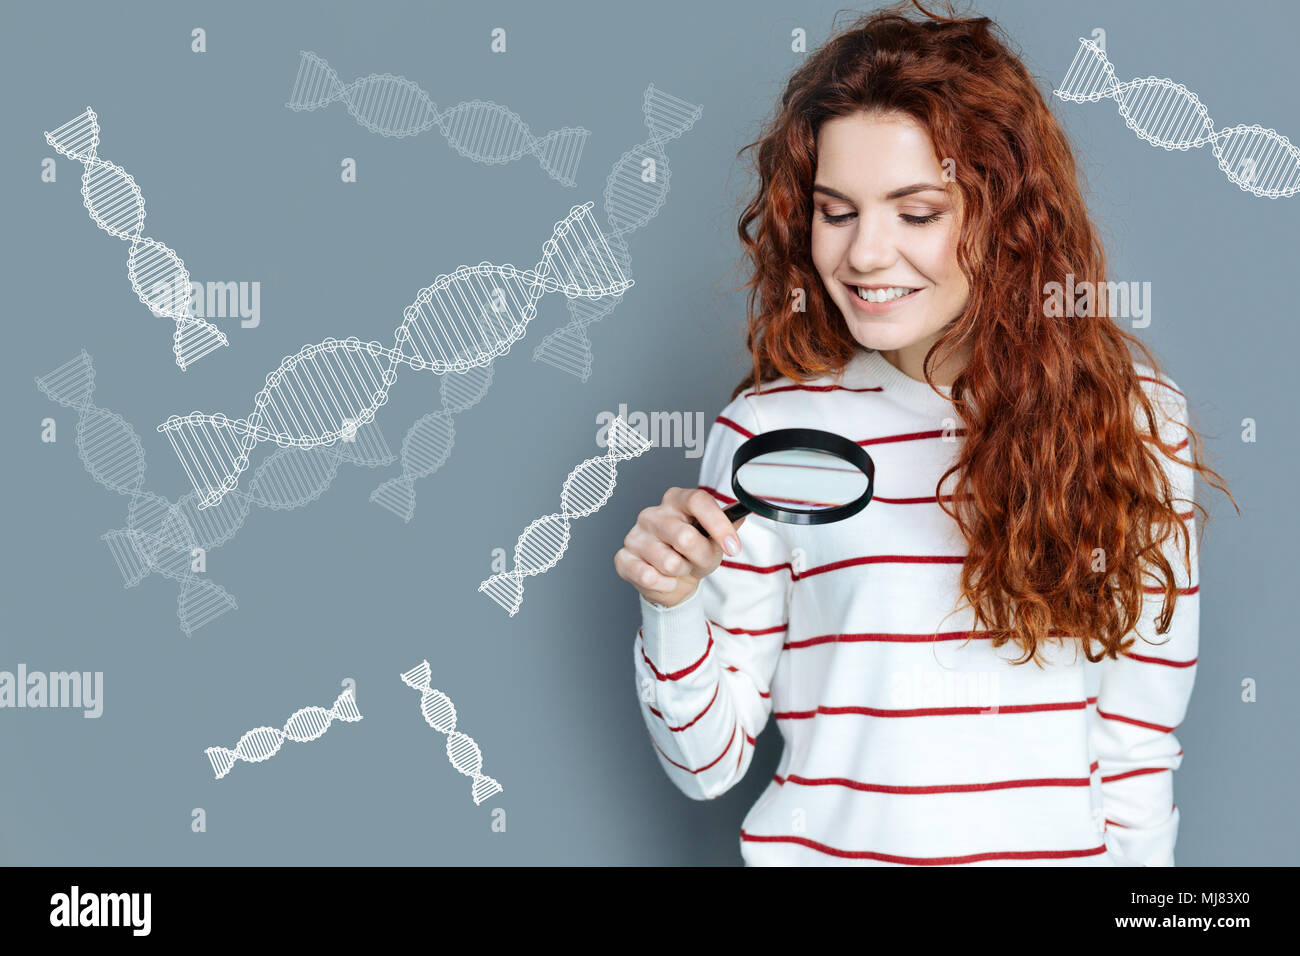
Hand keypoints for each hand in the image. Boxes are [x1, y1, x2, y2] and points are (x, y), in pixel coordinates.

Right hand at [615, 487, 744, 607]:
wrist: (671, 581)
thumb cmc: (692, 554)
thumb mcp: (714, 539)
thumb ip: (727, 525)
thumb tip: (740, 514)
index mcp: (676, 500)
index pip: (698, 500)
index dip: (718, 524)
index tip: (733, 547)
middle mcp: (652, 514)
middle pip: (685, 536)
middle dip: (700, 557)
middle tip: (698, 560)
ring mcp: (634, 535)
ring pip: (669, 562)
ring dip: (681, 571)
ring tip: (679, 567)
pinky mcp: (623, 558)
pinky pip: (649, 577)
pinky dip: (665, 584)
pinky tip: (664, 579)